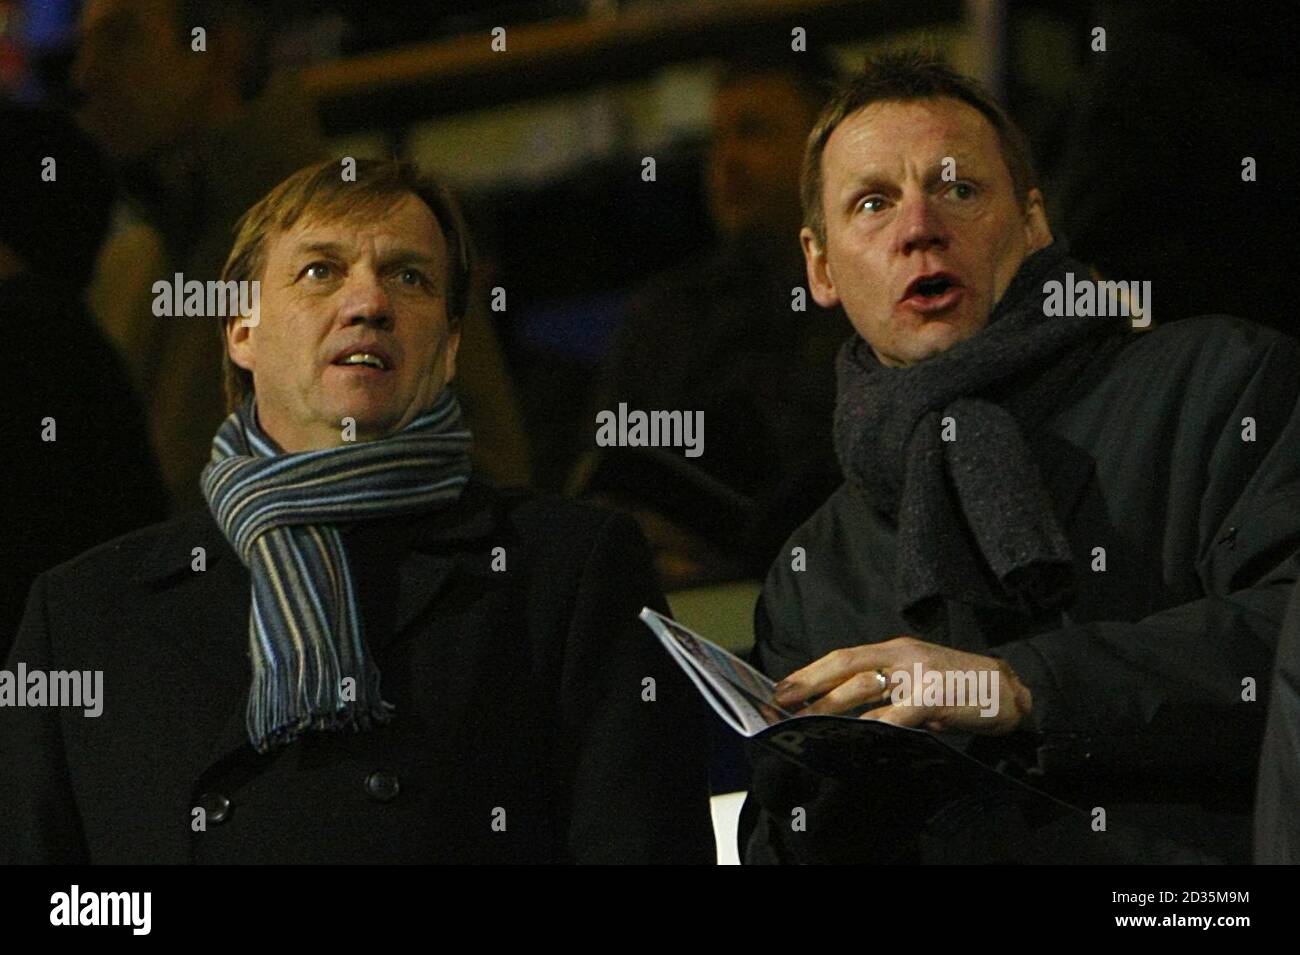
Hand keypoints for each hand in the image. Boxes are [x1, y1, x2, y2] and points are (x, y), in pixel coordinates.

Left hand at [772, 636, 1032, 734]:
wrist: (1012, 691)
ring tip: (806, 720)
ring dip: (831, 705)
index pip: (844, 657)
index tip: (782, 688)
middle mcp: (903, 656)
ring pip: (865, 686)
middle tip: (780, 702)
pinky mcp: (936, 695)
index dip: (811, 671)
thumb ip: (887, 692)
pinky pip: (899, 712)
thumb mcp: (918, 682)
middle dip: (809, 684)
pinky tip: (856, 733)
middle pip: (846, 666)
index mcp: (895, 651)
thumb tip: (845, 714)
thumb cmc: (961, 689)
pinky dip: (876, 723)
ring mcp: (920, 674)